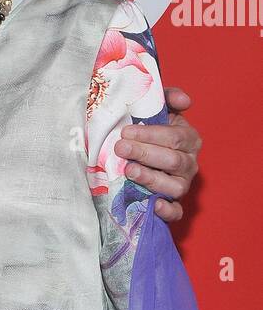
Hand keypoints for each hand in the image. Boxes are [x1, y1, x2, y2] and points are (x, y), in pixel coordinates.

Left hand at [114, 86, 200, 223]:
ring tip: (129, 171)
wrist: (143, 153)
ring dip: (151, 178)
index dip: (150, 135)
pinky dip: (167, 210)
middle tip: (120, 148)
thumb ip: (168, 98)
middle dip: (145, 153)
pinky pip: (176, 212)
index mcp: (188, 139)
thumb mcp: (158, 110)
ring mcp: (182, 184)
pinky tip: (153, 203)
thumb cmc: (149, 130)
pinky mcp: (174, 203)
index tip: (126, 132)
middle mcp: (189, 163)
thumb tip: (184, 100)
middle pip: (172, 160)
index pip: (174, 137)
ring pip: (174, 186)